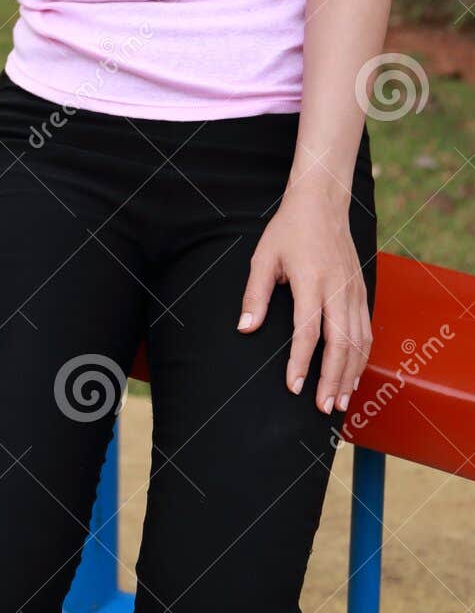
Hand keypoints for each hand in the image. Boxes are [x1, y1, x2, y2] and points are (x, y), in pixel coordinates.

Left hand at [236, 186, 372, 414]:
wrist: (323, 204)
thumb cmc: (289, 230)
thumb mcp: (264, 257)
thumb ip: (255, 294)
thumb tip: (245, 327)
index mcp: (312, 281)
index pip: (308, 331)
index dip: (300, 361)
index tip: (293, 386)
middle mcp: (338, 289)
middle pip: (340, 344)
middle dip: (333, 379)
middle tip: (324, 408)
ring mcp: (354, 291)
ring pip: (358, 341)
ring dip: (351, 374)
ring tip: (340, 403)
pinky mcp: (361, 291)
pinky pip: (366, 331)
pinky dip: (362, 357)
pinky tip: (353, 376)